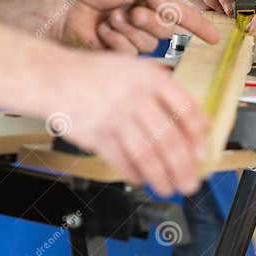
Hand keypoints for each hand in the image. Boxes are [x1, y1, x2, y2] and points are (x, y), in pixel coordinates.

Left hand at [0, 0, 218, 53]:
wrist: (62, 6)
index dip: (199, 25)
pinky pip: (130, 53)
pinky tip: (102, 31)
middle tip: (131, 10)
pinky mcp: (116, 56)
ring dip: (128, 28)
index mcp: (148, 0)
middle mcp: (141, 21)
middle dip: (149, 19)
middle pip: (166, 30)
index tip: (214, 36)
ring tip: (111, 18)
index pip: (181, 14)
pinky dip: (116, 39)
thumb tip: (170, 7)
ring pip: (149, 43)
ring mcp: (129, 39)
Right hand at [54, 51, 208, 196]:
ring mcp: (114, 116)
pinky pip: (120, 160)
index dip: (197, 133)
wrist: (53, 76)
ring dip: (161, 175)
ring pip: (146, 154)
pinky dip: (133, 173)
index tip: (202, 150)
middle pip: (167, 137)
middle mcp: (133, 96)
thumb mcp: (134, 68)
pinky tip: (141, 178)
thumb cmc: (96, 74)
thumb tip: (194, 119)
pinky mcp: (95, 135)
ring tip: (169, 187)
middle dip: (183, 165)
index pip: (184, 107)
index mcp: (149, 77)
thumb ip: (162, 90)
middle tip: (191, 181)